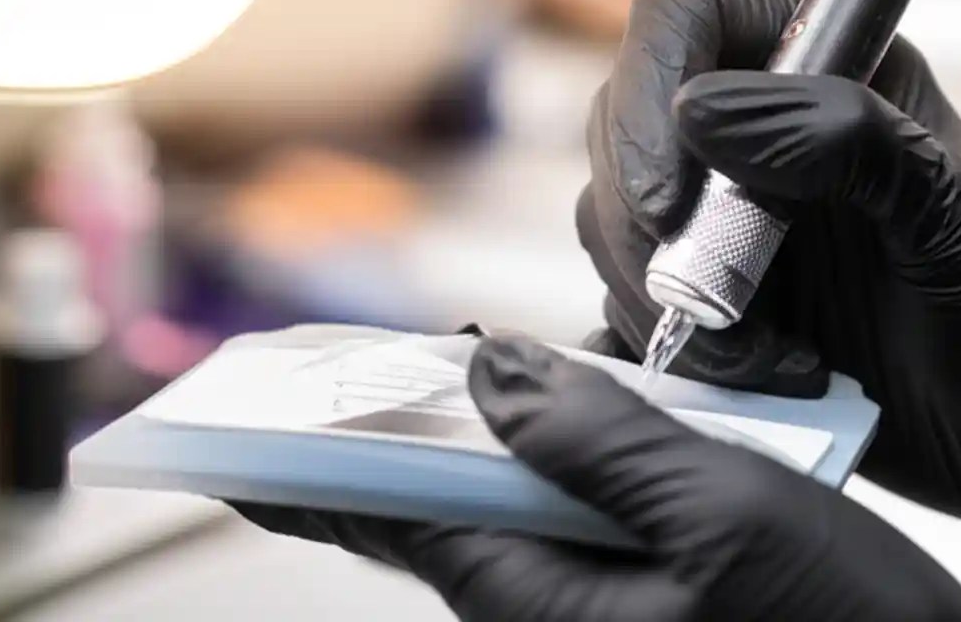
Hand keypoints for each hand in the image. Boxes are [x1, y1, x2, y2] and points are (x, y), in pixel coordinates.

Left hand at [229, 336, 960, 621]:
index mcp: (538, 600)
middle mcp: (552, 609)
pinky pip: (579, 508)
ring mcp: (598, 601)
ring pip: (518, 501)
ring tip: (492, 362)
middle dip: (401, 432)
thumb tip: (489, 372)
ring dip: (504, 427)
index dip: (312, 466)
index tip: (245, 428)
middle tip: (368, 365)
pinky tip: (600, 404)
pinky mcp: (646, 588)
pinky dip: (574, 448)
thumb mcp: (715, 515)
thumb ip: (595, 440)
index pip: (388, 522)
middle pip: (442, 509)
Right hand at [575, 0, 960, 599]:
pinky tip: (734, 383)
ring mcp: (726, 224)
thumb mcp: (953, 210)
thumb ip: (841, 139)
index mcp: (822, 71)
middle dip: (651, 231)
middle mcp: (758, 136)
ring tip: (768, 363)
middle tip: (725, 311)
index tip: (668, 203)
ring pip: (614, 227)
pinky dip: (657, 351)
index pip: (686, 18)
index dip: (649, 89)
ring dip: (667, 305)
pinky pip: (628, 308)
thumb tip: (698, 114)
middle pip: (624, 129)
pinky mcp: (710, 305)